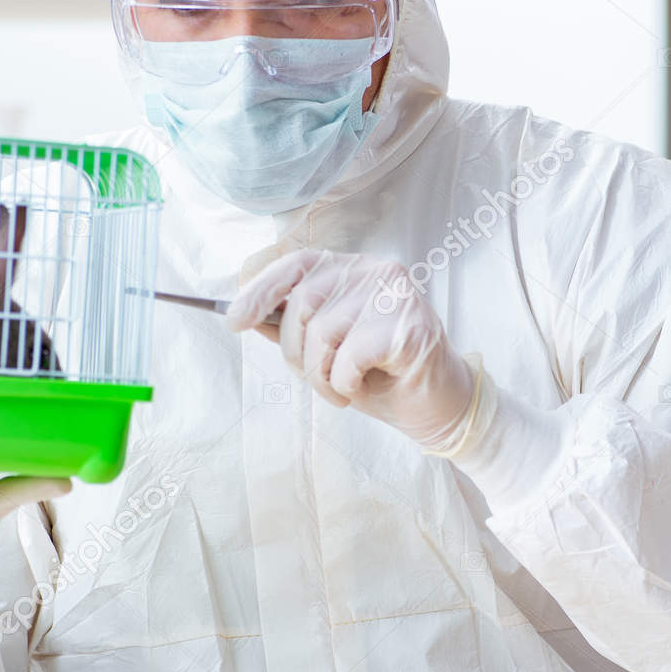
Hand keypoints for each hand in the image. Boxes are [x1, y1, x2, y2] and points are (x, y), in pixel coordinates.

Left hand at [225, 249, 477, 449]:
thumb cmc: (383, 376)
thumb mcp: (327, 351)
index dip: (259, 290)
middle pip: (303, 303)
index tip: (233, 320)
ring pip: (323, 333)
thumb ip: (292, 328)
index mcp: (353, 269)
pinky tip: (363, 386)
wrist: (437, 407)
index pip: (297, 264)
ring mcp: (395, 295)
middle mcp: (375, 271)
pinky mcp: (408, 326)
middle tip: (318, 380)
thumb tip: (246, 315)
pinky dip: (345, 382)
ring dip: (321, 376)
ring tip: (342, 389)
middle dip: (296, 353)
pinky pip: (349, 357)